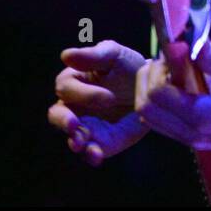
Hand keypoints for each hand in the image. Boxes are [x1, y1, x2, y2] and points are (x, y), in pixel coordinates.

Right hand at [47, 40, 150, 165]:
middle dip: (63, 121)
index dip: (84, 94)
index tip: (110, 98)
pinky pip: (91, 151)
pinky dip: (91, 155)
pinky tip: (97, 155)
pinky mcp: (102, 142)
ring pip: (71, 136)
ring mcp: (87, 126)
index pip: (66, 89)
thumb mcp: (114, 55)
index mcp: (73, 81)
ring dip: (75, 141)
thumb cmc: (128, 66)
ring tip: (82, 144)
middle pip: (57, 115)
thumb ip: (92, 55)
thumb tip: (65, 56)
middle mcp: (75, 106)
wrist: (153, 88)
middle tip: (74, 124)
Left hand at [134, 43, 210, 153]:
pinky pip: (162, 124)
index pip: (157, 94)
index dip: (158, 69)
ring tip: (169, 72)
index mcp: (202, 116)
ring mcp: (192, 139)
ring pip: (150, 118)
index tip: (172, 54)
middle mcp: (192, 132)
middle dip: (147, 80)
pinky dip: (160, 104)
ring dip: (151, 92)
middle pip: (146, 108)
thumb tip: (192, 40)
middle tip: (164, 61)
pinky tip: (177, 86)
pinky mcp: (195, 140)